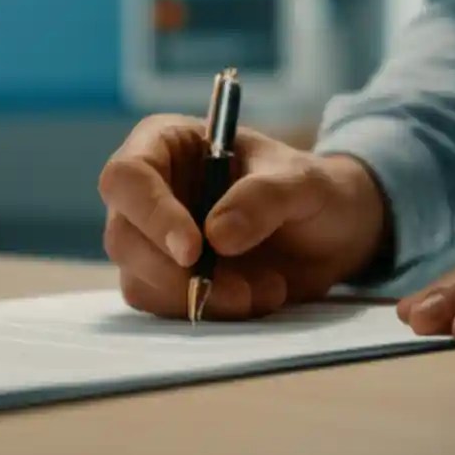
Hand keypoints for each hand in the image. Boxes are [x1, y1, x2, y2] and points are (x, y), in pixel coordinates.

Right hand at [98, 114, 386, 319]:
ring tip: (264, 290)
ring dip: (198, 297)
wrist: (331, 233)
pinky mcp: (167, 281)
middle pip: (123, 236)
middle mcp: (148, 192)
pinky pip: (165, 306)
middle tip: (239, 289)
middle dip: (175, 272)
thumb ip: (263, 198)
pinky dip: (210, 310)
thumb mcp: (301, 182)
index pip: (128, 176)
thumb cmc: (312, 189)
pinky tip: (255, 296)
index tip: (193, 249)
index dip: (151, 213)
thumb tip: (216, 236)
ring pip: (140, 280)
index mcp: (167, 144)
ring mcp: (154, 240)